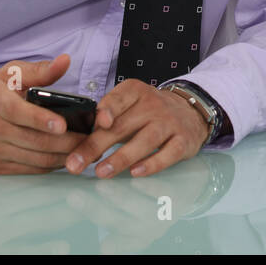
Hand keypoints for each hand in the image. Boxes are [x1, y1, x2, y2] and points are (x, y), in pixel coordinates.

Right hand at [0, 52, 88, 173]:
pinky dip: (51, 165)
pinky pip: (30, 169)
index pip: (17, 112)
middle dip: (65, 141)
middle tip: (90, 138)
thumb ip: (39, 71)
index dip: (40, 120)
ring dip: (63, 156)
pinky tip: (66, 158)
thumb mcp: (9, 75)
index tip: (62, 124)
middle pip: (33, 140)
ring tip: (84, 149)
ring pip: (35, 158)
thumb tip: (65, 61)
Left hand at [65, 79, 212, 178]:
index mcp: (136, 92)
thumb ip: (106, 120)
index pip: (119, 98)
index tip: (99, 123)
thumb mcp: (129, 106)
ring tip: (101, 172)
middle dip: (97, 145)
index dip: (108, 109)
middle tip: (75, 164)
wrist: (190, 111)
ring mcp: (170, 123)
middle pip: (124, 125)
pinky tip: (136, 173)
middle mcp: (153, 105)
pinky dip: (152, 164)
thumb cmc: (148, 112)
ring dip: (121, 157)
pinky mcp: (183, 141)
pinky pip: (168, 154)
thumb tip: (76, 146)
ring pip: (145, 140)